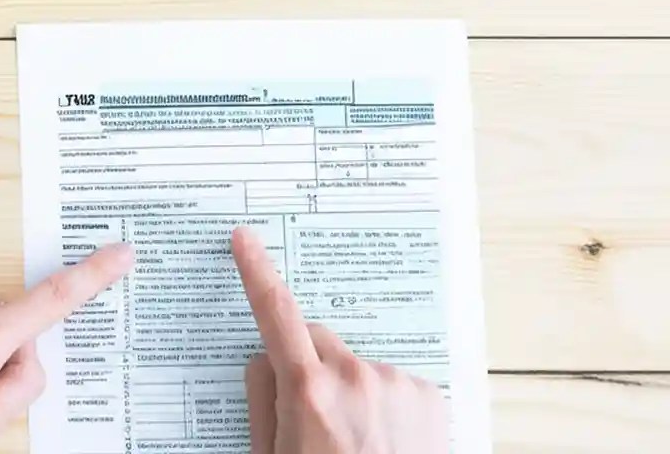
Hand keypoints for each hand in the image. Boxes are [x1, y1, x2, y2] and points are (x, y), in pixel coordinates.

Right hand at [232, 228, 447, 453]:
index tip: (245, 240)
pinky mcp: (428, 395)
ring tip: (353, 440)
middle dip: (304, 362)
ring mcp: (397, 383)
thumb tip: (265, 360)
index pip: (275, 315)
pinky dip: (382, 402)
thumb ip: (263, 401)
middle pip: (315, 340)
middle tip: (305, 413)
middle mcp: (355, 376)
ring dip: (347, 388)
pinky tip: (382, 441)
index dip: (256, 273)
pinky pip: (390, 382)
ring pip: (354, 365)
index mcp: (309, 391)